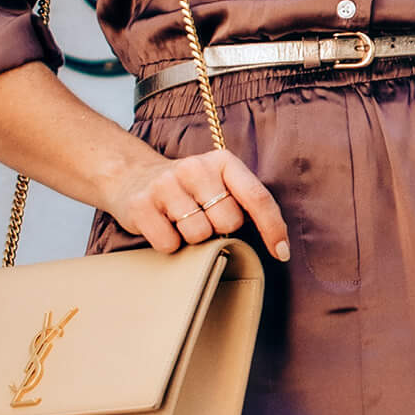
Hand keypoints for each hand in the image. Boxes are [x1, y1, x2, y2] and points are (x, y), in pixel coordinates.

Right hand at [104, 146, 291, 259]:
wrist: (131, 176)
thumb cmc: (187, 188)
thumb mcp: (217, 182)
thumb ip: (242, 200)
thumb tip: (275, 243)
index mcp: (223, 161)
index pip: (257, 197)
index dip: (273, 228)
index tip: (282, 253)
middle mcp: (195, 168)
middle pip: (228, 221)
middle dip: (220, 228)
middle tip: (204, 218)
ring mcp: (166, 184)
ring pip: (199, 235)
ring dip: (193, 238)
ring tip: (180, 220)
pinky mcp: (141, 205)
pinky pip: (169, 244)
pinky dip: (169, 244)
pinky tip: (162, 226)